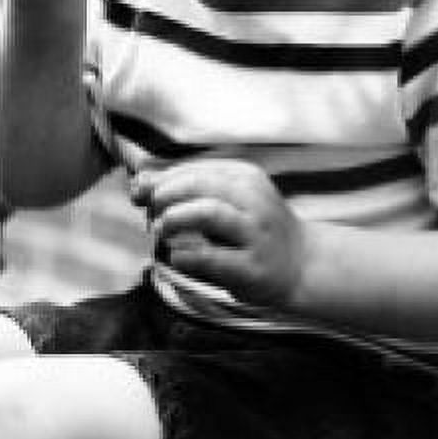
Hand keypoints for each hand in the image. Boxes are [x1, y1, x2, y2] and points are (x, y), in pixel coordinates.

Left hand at [131, 159, 305, 308]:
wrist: (301, 265)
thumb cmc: (249, 230)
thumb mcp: (224, 201)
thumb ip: (183, 190)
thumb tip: (136, 183)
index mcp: (245, 177)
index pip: (191, 170)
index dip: (157, 181)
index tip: (138, 196)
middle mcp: (253, 200)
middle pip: (197, 184)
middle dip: (163, 196)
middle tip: (150, 214)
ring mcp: (256, 234)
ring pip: (208, 213)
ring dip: (173, 219)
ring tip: (160, 230)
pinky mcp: (253, 268)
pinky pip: (211, 257)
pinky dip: (184, 255)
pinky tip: (176, 257)